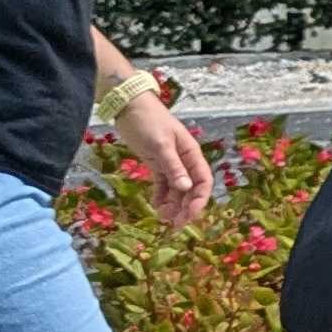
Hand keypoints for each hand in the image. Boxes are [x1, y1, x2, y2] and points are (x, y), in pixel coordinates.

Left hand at [114, 84, 212, 227]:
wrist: (129, 106)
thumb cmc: (148, 121)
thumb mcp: (161, 144)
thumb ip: (173, 166)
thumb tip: (186, 187)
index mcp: (191, 154)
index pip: (203, 181)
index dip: (199, 200)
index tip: (189, 215)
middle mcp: (184, 161)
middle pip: (191, 189)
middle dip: (185, 207)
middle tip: (174, 225)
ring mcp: (171, 163)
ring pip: (177, 189)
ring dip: (172, 205)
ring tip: (162, 218)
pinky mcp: (157, 163)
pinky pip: (163, 184)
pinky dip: (160, 196)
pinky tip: (155, 206)